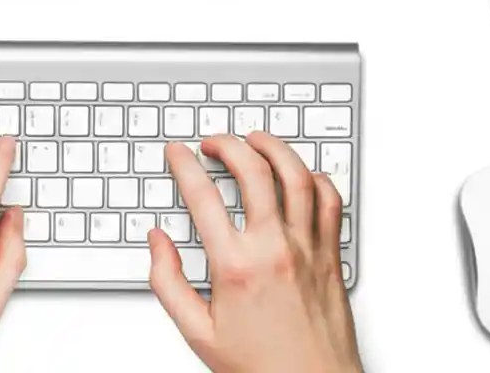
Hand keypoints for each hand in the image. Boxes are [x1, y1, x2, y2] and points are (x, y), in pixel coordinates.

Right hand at [148, 132, 362, 372]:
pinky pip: (329, 201)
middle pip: (253, 171)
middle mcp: (275, 249)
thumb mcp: (197, 332)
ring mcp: (308, 248)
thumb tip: (157, 242)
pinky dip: (315, 178)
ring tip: (256, 140)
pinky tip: (300, 175)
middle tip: (213, 142)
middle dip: (228, 144)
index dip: (184, 166)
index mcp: (236, 267)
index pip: (202, 197)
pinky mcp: (331, 255)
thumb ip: (168, 282)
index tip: (177, 154)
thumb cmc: (262, 368)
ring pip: (296, 175)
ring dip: (274, 147)